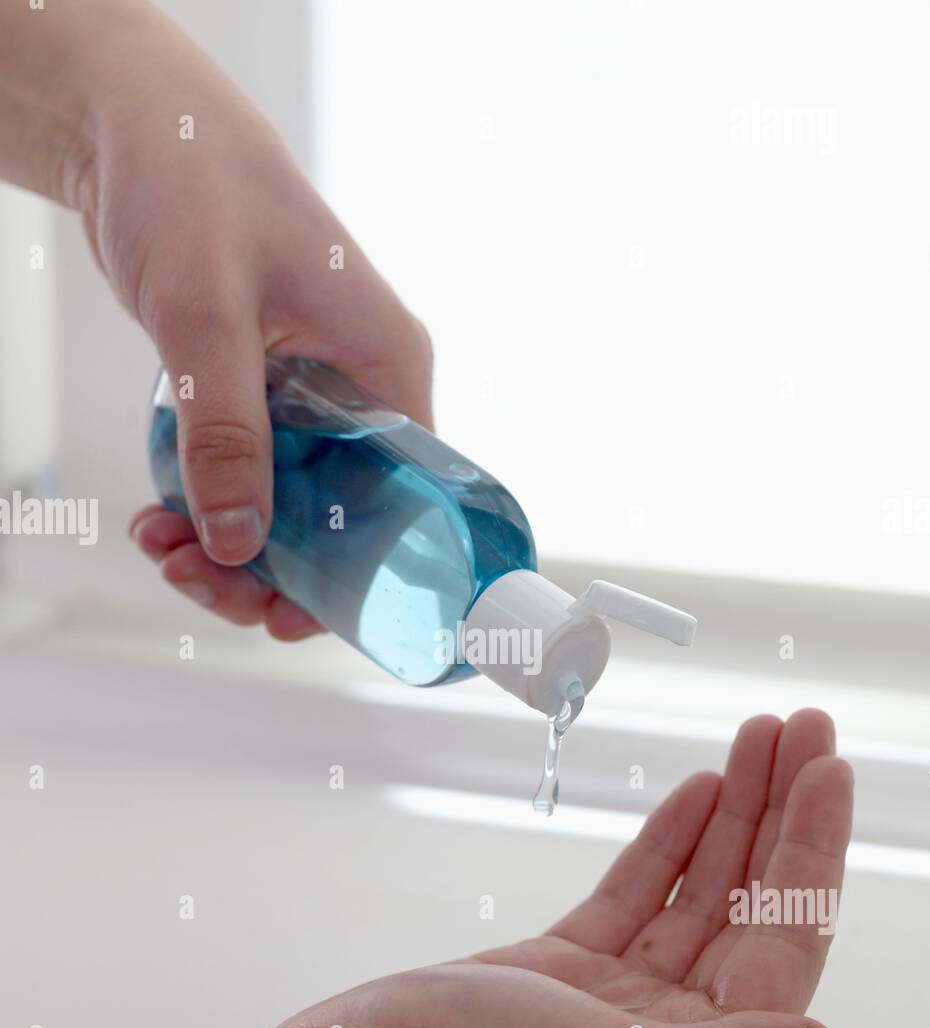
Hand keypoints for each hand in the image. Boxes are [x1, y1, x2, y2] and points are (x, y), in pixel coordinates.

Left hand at [71, 3, 431, 637]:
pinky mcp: (265, 397)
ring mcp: (312, 398)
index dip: (364, 578)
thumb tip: (238, 540)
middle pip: (344, 523)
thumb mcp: (210, 312)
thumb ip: (226, 429)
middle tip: (206, 580)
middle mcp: (362, 391)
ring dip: (228, 545)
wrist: (139, 127)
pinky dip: (205, 508)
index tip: (297, 618)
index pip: (411, 505)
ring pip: (290, 509)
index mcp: (389, 370)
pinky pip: (249, 477)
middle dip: (273, 569)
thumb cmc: (196, 180)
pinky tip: (159, 516)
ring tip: (164, 546)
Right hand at [292, 708, 852, 1027]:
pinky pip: (638, 897)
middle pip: (750, 909)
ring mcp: (617, 1007)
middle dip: (783, 816)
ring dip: (734, 815)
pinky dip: (669, 842)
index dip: (810, 853)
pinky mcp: (568, 974)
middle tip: (803, 729)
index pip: (782, 948)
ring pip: (697, 894)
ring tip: (758, 741)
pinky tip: (699, 794)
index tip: (828, 771)